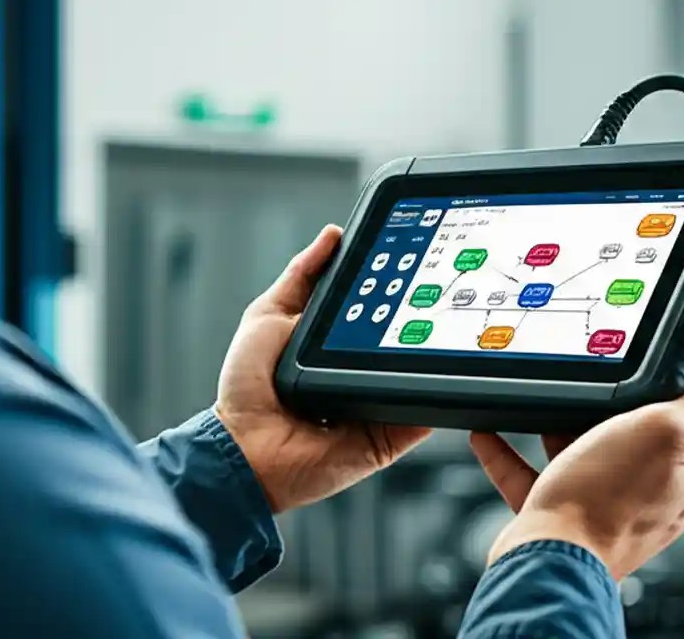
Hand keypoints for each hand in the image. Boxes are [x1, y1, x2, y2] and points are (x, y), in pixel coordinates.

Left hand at [215, 225, 431, 513]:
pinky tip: (439, 372)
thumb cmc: (246, 387)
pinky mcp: (388, 435)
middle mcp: (359, 371)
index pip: (376, 310)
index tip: (411, 259)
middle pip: (401, 338)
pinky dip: (435, 396)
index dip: (394, 287)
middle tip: (433, 290)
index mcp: (335, 344)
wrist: (244, 446)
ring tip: (437, 326)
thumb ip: (301, 276)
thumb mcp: (268, 314)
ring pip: (417, 373)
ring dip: (428, 353)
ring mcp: (377, 402)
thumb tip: (333, 236)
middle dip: (418, 315)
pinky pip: (422, 414)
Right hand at [471, 359, 683, 580]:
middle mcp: (654, 492)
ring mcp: (608, 505)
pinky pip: (536, 476)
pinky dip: (513, 454)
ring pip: (591, 453)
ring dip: (565, 424)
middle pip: (651, 435)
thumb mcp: (667, 434)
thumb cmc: (605, 501)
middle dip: (627, 400)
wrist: (549, 559)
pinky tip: (490, 435)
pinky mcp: (565, 516)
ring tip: (546, 398)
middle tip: (608, 371)